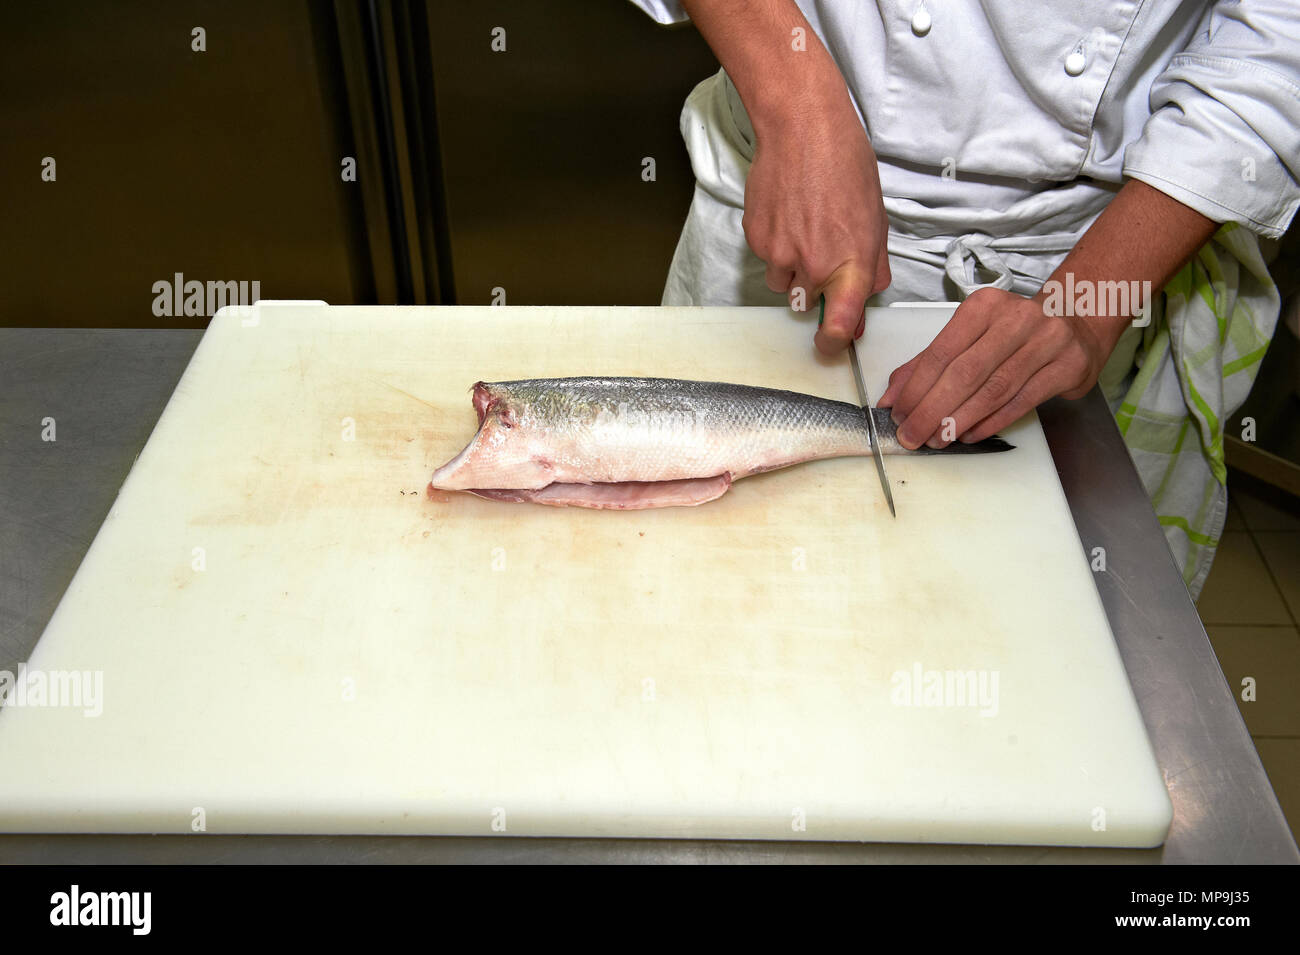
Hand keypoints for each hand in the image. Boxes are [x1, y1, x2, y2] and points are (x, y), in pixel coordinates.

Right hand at [742, 104, 890, 354]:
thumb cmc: (845, 164)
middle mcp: (814, 265)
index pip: (841, 326)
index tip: (832, 343)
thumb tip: (866, 300)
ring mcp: (781, 254)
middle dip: (814, 290)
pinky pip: (766, 259)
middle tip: (820, 251)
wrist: (802, 128)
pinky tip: (786, 212)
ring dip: (792, 268)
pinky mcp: (757, 239)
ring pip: (783, 284)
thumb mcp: (875, 218)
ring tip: (802, 226)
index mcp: (852, 262)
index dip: (834, 342)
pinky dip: (774, 244)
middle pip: (807, 306)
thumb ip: (873, 266)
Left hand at [877, 287, 1121, 448]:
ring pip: (993, 390)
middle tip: (912, 436)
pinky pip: (1021, 401)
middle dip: (932, 410)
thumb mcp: (971, 336)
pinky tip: (969, 435)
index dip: (916, 388)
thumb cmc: (1014, 333)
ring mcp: (1046, 340)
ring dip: (959, 420)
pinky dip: (991, 422)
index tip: (898, 414)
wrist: (1078, 320)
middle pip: (965, 373)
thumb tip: (891, 398)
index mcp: (984, 306)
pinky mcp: (1068, 366)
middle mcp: (1017, 318)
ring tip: (937, 440)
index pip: (941, 352)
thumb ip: (928, 363)